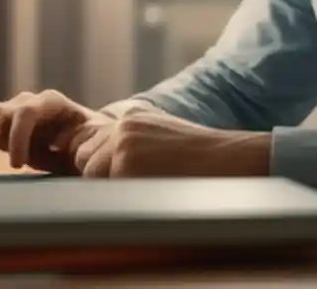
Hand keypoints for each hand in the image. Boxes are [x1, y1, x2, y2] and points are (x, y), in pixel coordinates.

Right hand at [0, 89, 110, 173]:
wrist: (90, 138)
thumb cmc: (94, 141)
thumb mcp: (93, 144)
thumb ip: (87, 147)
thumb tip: (81, 153)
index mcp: (53, 103)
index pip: (29, 112)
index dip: (19, 136)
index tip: (18, 166)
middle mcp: (30, 103)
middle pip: (1, 110)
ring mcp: (15, 112)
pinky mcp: (4, 126)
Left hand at [74, 111, 270, 177]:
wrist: (231, 161)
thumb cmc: (204, 160)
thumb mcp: (164, 139)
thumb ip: (134, 145)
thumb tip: (104, 166)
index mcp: (132, 118)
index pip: (93, 144)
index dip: (103, 165)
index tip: (122, 177)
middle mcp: (123, 126)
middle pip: (85, 159)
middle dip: (101, 176)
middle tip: (133, 187)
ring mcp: (123, 144)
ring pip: (91, 175)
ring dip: (110, 188)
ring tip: (145, 190)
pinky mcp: (126, 165)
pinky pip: (103, 191)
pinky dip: (120, 199)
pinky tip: (148, 195)